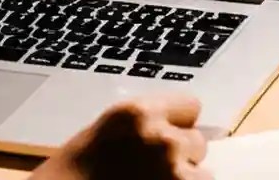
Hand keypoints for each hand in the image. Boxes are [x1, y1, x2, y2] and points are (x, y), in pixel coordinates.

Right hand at [32, 94, 210, 179]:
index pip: (191, 106)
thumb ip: (146, 125)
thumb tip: (178, 128)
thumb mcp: (110, 130)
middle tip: (152, 167)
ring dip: (184, 178)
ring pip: (202, 172)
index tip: (167, 135)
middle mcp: (161, 138)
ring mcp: (173, 171)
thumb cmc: (76, 171)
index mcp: (139, 113)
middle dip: (182, 154)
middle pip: (197, 140)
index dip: (179, 123)